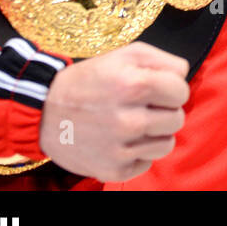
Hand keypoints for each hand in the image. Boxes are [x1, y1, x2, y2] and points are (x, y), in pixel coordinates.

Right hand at [39, 42, 189, 181]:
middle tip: (143, 107)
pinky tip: (120, 140)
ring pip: (166, 144)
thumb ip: (162, 60)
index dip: (172, 88)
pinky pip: (146, 163)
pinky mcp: (112, 171)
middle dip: (164, 111)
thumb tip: (184, 74)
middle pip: (177, 119)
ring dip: (154, 134)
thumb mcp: (124, 55)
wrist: (43, 112)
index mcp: (133, 85)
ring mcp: (120, 149)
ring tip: (134, 124)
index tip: (157, 89)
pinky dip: (137, 153)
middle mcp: (128, 120)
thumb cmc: (89, 80)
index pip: (181, 91)